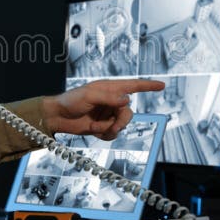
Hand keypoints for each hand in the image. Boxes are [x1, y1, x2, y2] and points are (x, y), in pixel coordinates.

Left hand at [42, 79, 164, 140]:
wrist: (58, 117)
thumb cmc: (71, 100)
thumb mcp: (89, 95)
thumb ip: (109, 97)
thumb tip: (127, 99)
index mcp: (110, 88)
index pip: (133, 86)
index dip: (148, 85)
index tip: (161, 85)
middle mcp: (112, 101)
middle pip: (128, 113)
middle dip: (121, 121)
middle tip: (112, 126)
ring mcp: (108, 114)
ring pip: (122, 125)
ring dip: (110, 128)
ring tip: (96, 127)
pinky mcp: (103, 126)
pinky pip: (113, 133)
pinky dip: (105, 134)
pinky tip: (94, 131)